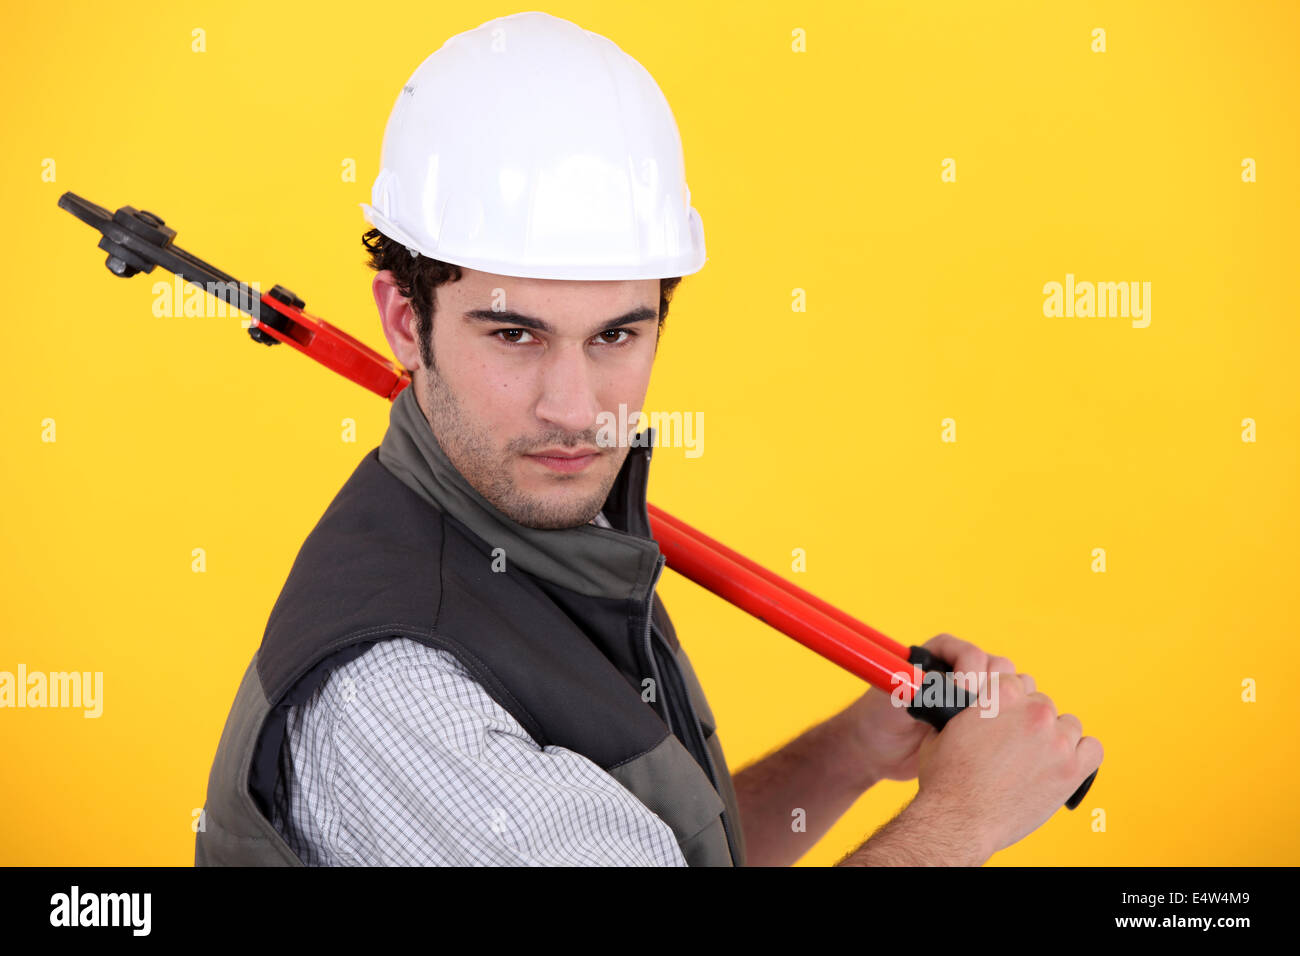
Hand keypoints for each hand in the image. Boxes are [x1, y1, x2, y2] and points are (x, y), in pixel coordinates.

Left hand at [849, 632, 1020, 782]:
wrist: (877, 750)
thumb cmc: (879, 715)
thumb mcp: (897, 694)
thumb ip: (926, 686)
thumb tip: (959, 691)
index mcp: (939, 654)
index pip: (970, 652)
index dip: (970, 671)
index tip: (961, 693)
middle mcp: (961, 670)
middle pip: (998, 668)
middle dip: (991, 689)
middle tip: (973, 714)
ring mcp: (974, 696)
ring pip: (1010, 689)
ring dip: (1003, 705)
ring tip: (982, 728)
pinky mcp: (983, 721)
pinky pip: (1010, 714)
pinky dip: (1009, 722)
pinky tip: (993, 739)